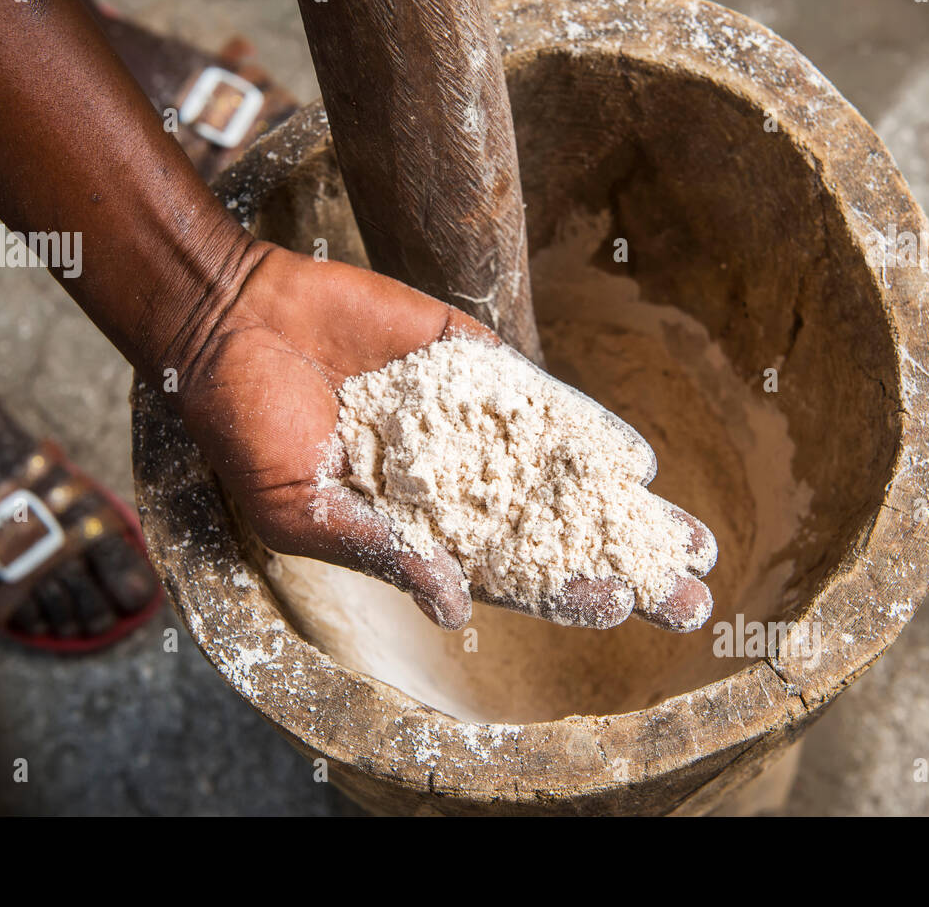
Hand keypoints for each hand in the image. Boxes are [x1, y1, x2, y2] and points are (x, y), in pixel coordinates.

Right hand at [173, 245, 713, 630]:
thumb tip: (456, 608)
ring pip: (564, 474)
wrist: (237, 320)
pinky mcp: (474, 366)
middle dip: (619, 562)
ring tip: (692, 538)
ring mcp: (471, 424)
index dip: (564, 594)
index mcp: (415, 529)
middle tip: (691, 594)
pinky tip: (637, 461)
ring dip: (625, 507)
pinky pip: (542, 404)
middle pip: (554, 533)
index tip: (622, 607)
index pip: (506, 575)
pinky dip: (590, 430)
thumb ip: (382, 551)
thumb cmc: (250, 427)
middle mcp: (457, 483)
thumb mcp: (303, 509)